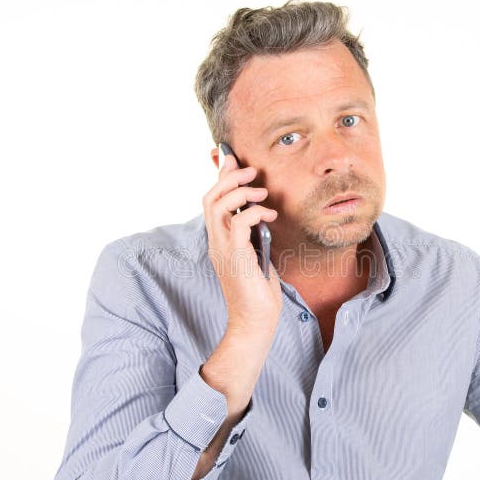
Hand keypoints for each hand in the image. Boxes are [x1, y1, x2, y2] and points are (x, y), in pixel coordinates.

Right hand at [202, 150, 281, 331]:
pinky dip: (254, 212)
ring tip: (261, 191)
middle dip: (229, 177)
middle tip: (251, 170)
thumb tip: (261, 211)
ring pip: (218, 206)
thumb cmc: (258, 291)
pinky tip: (269, 216)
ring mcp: (222, 249)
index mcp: (219, 240)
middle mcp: (216, 242)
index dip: (219, 177)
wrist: (255, 321)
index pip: (211, 201)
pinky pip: (238, 223)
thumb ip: (253, 233)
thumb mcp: (256, 254)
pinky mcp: (235, 256)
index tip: (230, 158)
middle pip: (210, 198)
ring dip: (240, 192)